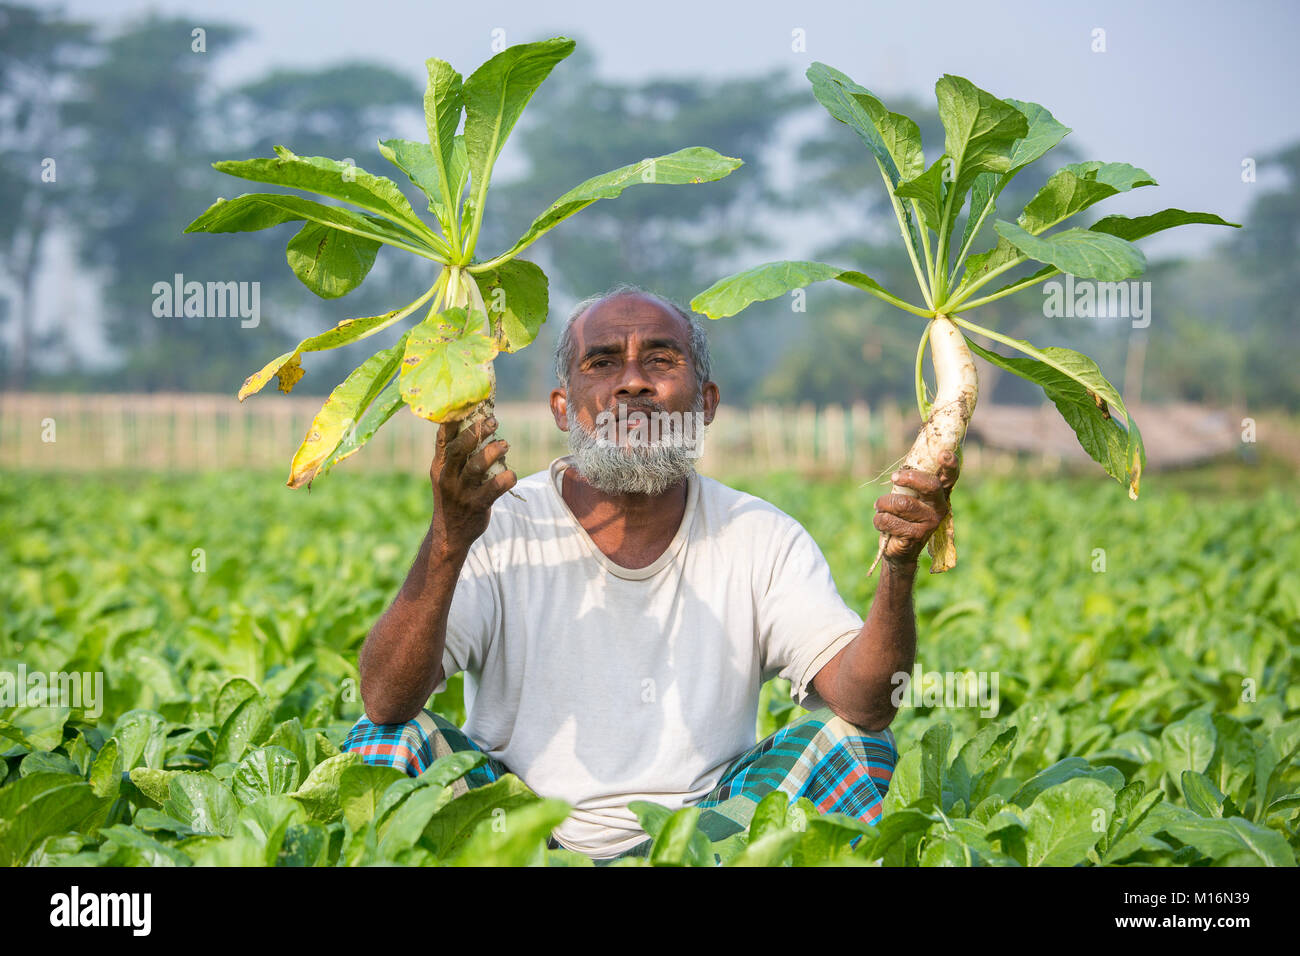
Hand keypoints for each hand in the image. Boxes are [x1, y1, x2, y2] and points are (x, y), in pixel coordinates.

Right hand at [429, 415, 516, 553]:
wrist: (450, 535)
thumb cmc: (454, 497)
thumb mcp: (448, 476)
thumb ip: (459, 456)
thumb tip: (479, 425)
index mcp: (440, 466)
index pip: (443, 440)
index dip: (453, 421)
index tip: (466, 404)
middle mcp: (448, 478)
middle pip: (459, 450)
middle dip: (476, 433)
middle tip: (493, 421)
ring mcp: (461, 493)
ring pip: (476, 467)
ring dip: (493, 452)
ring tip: (505, 444)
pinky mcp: (477, 506)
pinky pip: (493, 489)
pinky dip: (505, 478)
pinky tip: (512, 473)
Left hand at [873, 449, 959, 569]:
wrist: (900, 549)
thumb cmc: (903, 514)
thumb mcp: (908, 495)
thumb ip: (910, 481)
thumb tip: (901, 469)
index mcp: (940, 494)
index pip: (950, 477)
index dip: (950, 465)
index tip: (943, 454)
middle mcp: (939, 507)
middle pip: (929, 486)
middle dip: (908, 478)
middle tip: (894, 477)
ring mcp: (929, 523)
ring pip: (902, 503)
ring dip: (883, 503)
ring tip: (880, 506)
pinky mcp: (915, 536)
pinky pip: (889, 520)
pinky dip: (879, 519)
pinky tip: (882, 523)